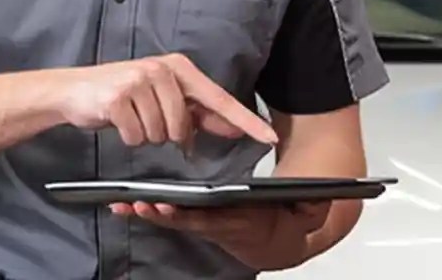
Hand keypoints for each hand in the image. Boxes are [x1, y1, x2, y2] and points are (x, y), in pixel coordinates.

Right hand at [60, 53, 277, 149]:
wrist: (74, 90)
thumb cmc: (124, 95)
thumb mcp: (164, 98)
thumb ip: (199, 112)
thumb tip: (233, 127)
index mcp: (179, 68)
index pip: (220, 99)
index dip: (246, 121)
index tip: (269, 137)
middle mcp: (162, 70)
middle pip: (184, 126)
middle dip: (167, 133)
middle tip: (146, 118)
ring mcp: (139, 81)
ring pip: (160, 134)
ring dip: (145, 135)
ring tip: (131, 117)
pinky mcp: (118, 98)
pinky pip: (137, 137)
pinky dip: (128, 137)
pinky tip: (118, 121)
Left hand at [109, 200, 331, 270]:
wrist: (280, 244)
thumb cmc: (290, 222)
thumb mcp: (309, 214)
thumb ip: (313, 206)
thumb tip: (318, 196)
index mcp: (242, 223)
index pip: (213, 220)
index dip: (191, 216)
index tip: (172, 207)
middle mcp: (218, 226)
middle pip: (186, 222)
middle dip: (162, 215)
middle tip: (140, 204)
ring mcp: (205, 226)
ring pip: (173, 220)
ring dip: (149, 214)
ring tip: (124, 205)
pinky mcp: (195, 221)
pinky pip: (169, 216)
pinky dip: (148, 211)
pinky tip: (124, 205)